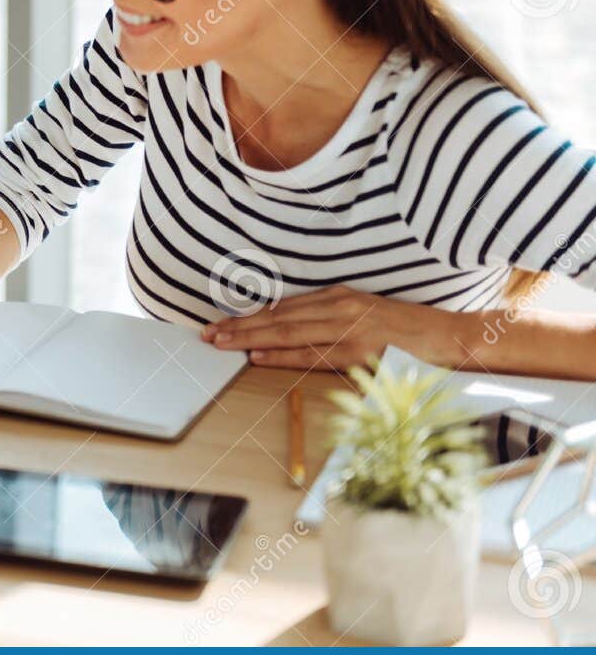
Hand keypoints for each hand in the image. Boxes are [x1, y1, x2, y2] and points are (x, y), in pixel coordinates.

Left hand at [200, 285, 462, 370]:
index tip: (218, 323)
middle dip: (238, 326)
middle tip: (206, 333)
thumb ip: (326, 319)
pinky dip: (282, 355)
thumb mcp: (361, 314)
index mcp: (337, 297)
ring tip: (221, 343)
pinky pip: (313, 354)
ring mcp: (348, 328)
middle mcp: (338, 307)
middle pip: (277, 318)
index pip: (281, 308)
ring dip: (250, 339)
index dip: (247, 317)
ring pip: (288, 333)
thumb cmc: (404, 331)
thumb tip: (285, 330)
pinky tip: (258, 357)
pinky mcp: (360, 349)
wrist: (448, 338)